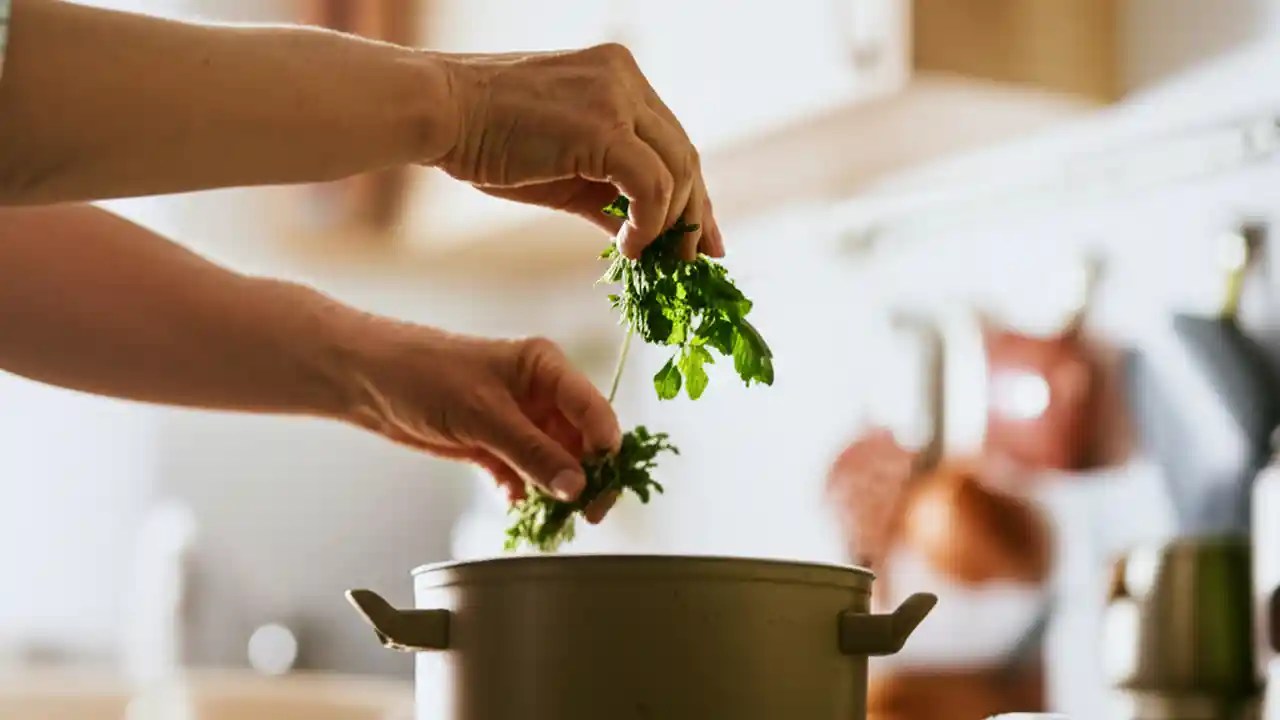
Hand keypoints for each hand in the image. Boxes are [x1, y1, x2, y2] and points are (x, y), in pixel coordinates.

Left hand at [343, 320, 621, 520]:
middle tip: (588, 513)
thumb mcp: (485, 415)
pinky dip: (522, 491)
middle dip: (585, 476)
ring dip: (554, 489)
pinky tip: (513, 502)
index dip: (605, 446)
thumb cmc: (427, 375)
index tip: (604, 482)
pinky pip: (523, 473)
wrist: (370, 380)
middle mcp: (539, 393)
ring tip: (551, 516)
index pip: (593, 409)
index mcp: (546, 368)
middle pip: (581, 440)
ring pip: (554, 461)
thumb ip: (533, 452)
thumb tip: (576, 487)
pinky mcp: (493, 443)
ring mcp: (517, 420)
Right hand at [431, 44, 724, 260]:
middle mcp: (625, 78)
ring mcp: (617, 97)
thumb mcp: (565, 167)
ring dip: (671, 223)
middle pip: (684, 154)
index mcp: (618, 77)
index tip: (700, 238)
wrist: (440, 112)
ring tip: (646, 256)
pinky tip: (630, 246)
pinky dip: (650, 223)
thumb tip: (645, 237)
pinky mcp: (604, 126)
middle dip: (693, 215)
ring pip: (678, 170)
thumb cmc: (488, 139)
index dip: (691, 194)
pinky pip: (653, 185)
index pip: (672, 141)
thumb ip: (609, 194)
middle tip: (691, 259)